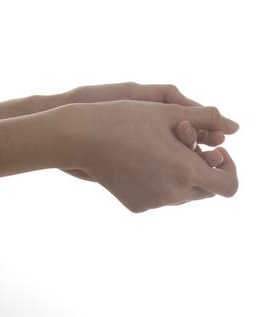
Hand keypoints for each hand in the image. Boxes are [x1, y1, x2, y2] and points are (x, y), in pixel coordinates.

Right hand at [46, 99, 238, 211]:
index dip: (229, 168)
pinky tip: (139, 159)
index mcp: (186, 170)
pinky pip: (159, 197)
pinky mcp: (137, 206)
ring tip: (159, 147)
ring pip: (183, 194)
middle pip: (207, 190)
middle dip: (203, 169)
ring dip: (180, 174)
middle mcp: (173, 194)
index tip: (216, 150)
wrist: (82, 137)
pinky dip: (158, 181)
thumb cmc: (125, 117)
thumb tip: (234, 128)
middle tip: (186, 144)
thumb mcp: (167, 111)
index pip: (229, 185)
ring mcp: (154, 203)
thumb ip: (206, 118)